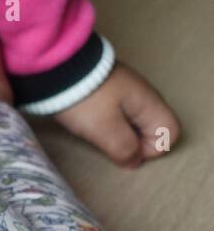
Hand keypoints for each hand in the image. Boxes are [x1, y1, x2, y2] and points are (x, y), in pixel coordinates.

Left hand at [53, 63, 180, 168]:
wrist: (60, 69)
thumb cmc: (85, 99)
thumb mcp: (105, 129)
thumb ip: (124, 148)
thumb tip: (135, 162)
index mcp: (150, 104)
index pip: (170, 134)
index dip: (150, 150)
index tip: (124, 149)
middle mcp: (145, 97)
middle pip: (154, 130)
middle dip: (134, 144)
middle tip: (108, 142)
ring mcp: (128, 94)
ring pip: (136, 125)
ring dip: (121, 136)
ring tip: (98, 132)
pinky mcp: (111, 94)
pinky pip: (120, 117)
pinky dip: (110, 126)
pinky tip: (93, 123)